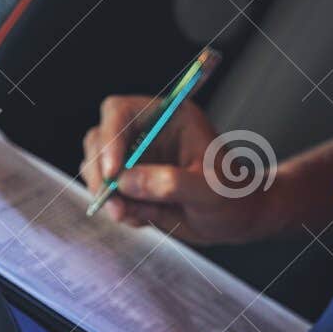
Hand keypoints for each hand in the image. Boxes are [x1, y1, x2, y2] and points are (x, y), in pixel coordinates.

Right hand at [80, 95, 277, 244]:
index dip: (110, 138)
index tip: (113, 173)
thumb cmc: (232, 197)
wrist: (236, 219)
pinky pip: (108, 194)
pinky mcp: (131, 183)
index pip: (121, 111)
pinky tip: (146, 218)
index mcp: (168, 116)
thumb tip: (125, 181)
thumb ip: (171, 183)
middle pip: (99, 138)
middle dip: (100, 173)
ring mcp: (135, 158)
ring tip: (136, 216)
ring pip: (97, 168)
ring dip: (108, 196)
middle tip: (116, 206)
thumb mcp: (210, 191)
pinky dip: (120, 210)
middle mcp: (146, 132)